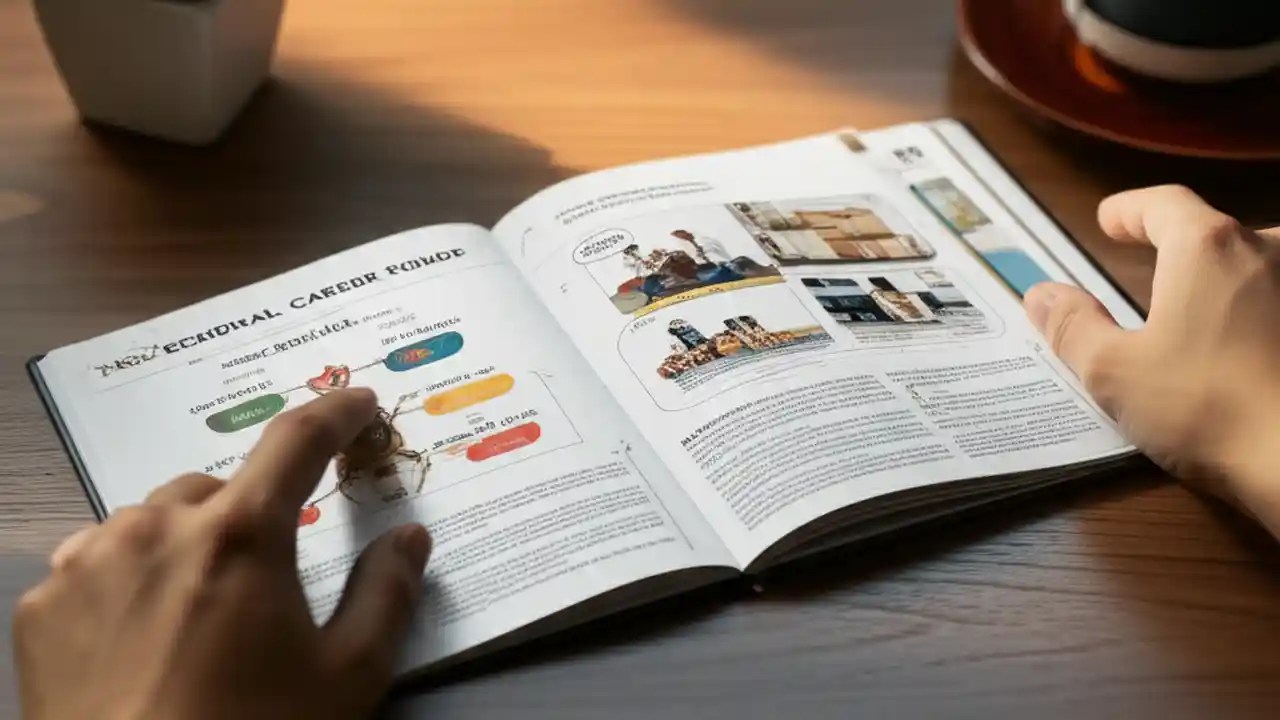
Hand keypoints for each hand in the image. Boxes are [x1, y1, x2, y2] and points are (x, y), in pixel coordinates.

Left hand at [14, 388, 431, 719]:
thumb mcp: (347, 678)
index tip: (359, 404)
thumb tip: (410, 536)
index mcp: (242, 535)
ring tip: (198, 612)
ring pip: (152, 521)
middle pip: (218, 490)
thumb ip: (387, 595)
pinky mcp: (40, 604)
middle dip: (249, 516)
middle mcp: (157, 527)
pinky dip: (126, 579)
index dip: (336, 415)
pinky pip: (96, 562)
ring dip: (183, 544)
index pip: (298, 442)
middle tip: (265, 580)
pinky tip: (140, 635)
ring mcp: (88, 561)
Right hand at [1025, 185, 1279, 535]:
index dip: (1131, 210)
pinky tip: (1247, 349)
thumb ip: (1073, 327)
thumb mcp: (1114, 373)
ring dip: (1229, 280)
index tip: (1109, 220)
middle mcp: (1268, 252)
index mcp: (1205, 248)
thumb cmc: (1207, 410)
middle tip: (1151, 273)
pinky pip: (1279, 304)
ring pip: (1259, 267)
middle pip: (1217, 232)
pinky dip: (1261, 313)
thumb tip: (1040, 295)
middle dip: (1182, 247)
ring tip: (1202, 315)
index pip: (1164, 205)